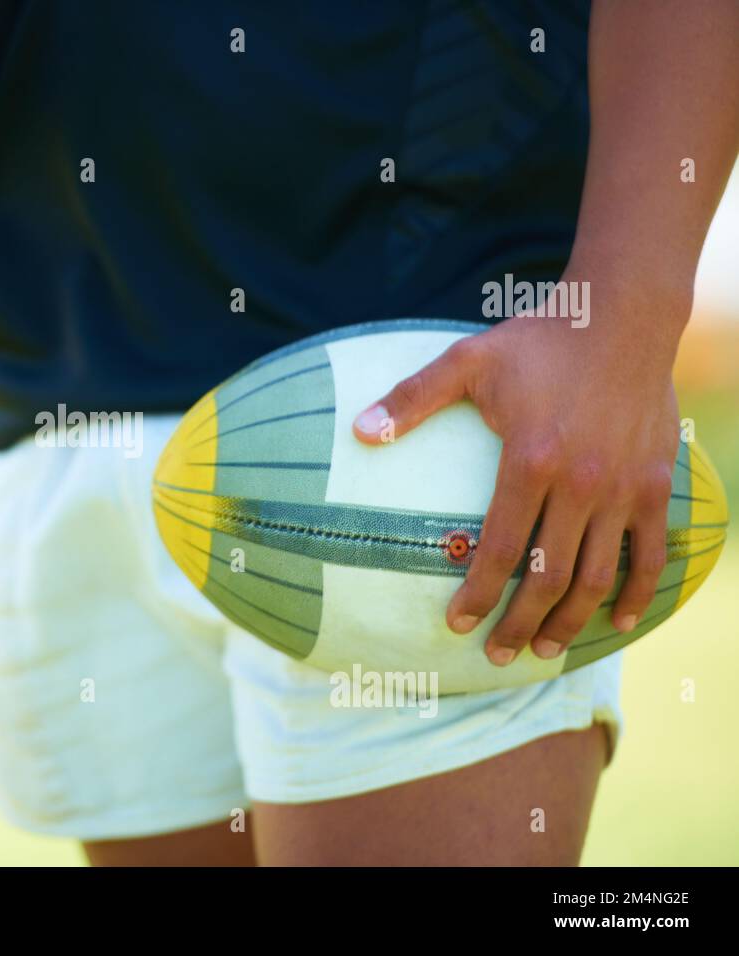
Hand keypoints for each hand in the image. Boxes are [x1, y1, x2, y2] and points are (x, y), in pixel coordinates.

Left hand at [352, 283, 685, 665]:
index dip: (478, 594)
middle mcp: (581, 483)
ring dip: (569, 622)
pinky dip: (635, 594)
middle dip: (518, 624)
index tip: (456, 624)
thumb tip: (357, 432)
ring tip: (542, 649)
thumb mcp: (466, 360)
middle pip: (548, 577)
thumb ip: (411, 398)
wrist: (622, 316)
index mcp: (531, 459)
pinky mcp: (656, 485)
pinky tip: (615, 622)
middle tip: (496, 655)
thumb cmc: (537, 341)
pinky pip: (649, 554)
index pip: (499, 549)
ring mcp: (624, 488)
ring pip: (596, 577)